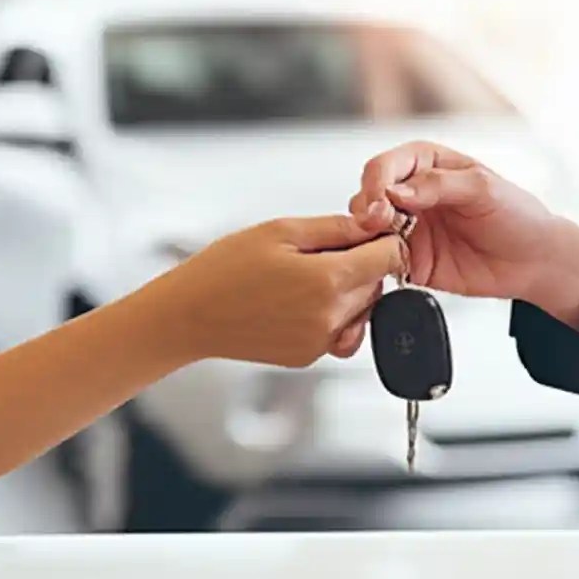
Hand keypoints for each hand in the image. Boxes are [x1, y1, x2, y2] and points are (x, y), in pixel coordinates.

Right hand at [166, 215, 401, 367]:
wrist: (188, 316)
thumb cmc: (224, 270)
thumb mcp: (281, 230)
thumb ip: (337, 227)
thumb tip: (376, 221)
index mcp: (327, 281)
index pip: (389, 258)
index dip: (382, 239)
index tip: (366, 233)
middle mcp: (330, 318)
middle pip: (377, 284)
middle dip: (362, 264)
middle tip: (321, 251)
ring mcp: (320, 342)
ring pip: (362, 310)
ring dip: (349, 291)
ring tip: (306, 276)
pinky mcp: (309, 357)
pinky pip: (340, 331)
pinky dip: (331, 314)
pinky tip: (298, 300)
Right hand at [349, 141, 578, 330]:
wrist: (535, 261)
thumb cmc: (517, 215)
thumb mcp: (484, 188)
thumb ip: (438, 184)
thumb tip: (395, 191)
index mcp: (427, 164)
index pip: (386, 164)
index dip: (378, 180)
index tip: (383, 199)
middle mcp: (412, 194)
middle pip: (369, 195)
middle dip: (367, 207)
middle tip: (379, 222)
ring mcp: (409, 229)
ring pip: (367, 229)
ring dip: (366, 235)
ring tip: (382, 243)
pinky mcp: (411, 262)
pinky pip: (380, 261)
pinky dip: (374, 262)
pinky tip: (382, 264)